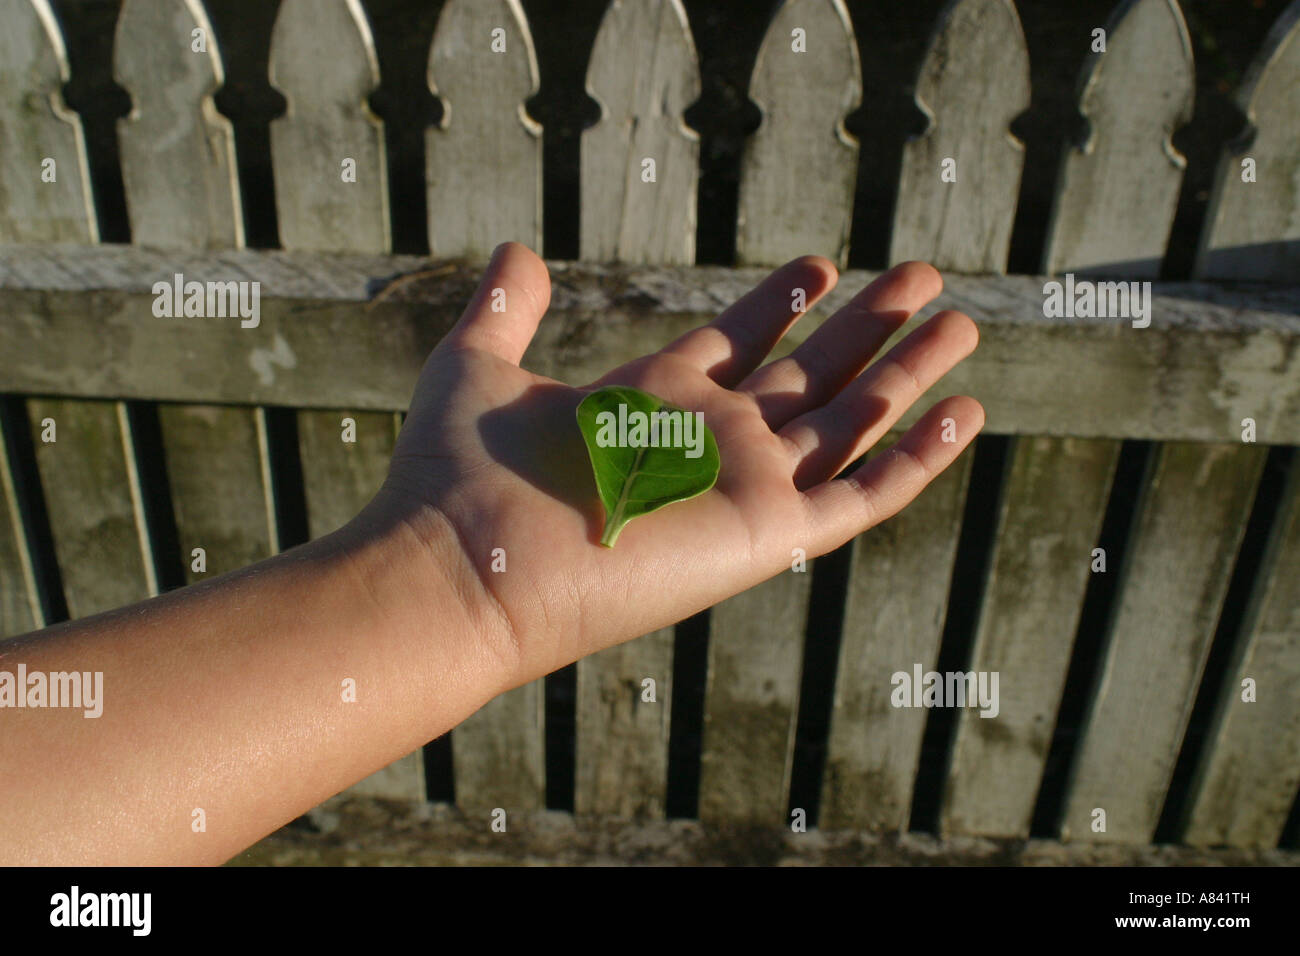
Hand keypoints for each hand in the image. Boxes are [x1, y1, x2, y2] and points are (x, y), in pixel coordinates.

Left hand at [364, 243, 982, 687]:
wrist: (469, 564)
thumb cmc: (457, 476)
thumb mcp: (478, 367)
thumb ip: (505, 309)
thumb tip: (519, 250)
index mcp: (654, 401)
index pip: (738, 343)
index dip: (781, 302)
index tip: (821, 262)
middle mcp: (710, 442)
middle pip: (809, 375)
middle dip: (867, 328)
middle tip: (923, 276)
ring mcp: (745, 487)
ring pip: (851, 423)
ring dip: (908, 374)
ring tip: (961, 322)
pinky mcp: (769, 534)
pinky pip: (865, 493)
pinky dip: (917, 456)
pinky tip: (963, 409)